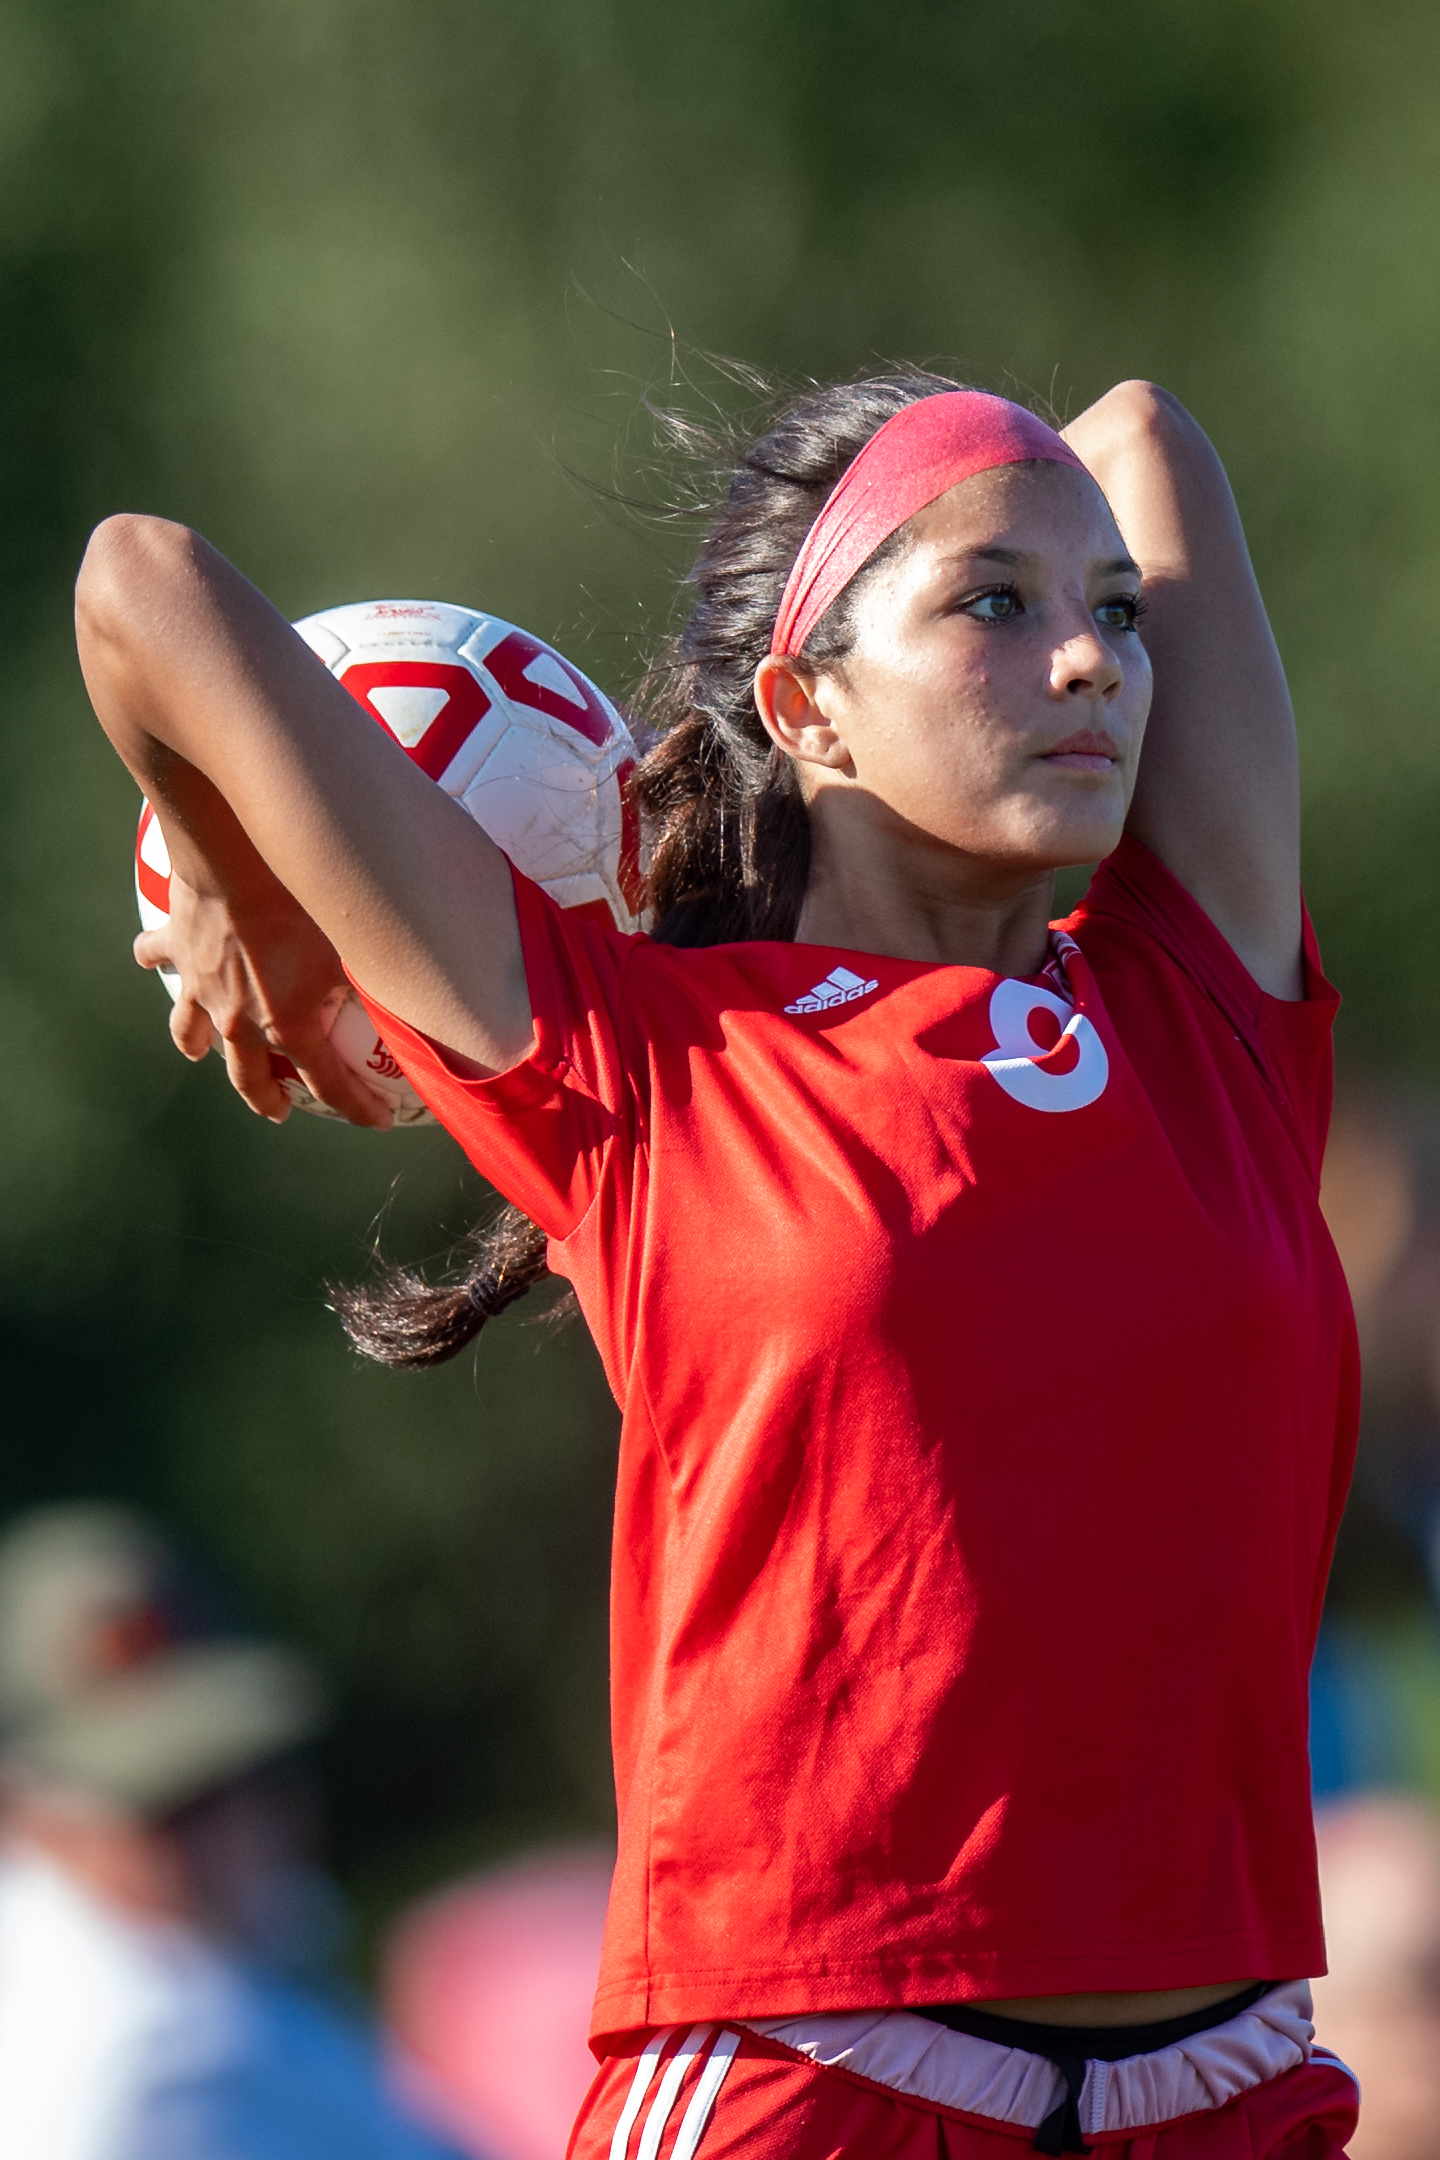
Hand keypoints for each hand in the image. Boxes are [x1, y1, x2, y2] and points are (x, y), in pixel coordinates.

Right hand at [134, 872, 394, 1127]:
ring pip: (190, 1030)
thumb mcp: (358, 951)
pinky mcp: (175, 947)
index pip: (329, 1084)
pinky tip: (151, 958)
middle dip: (266, 1098)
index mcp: (287, 1027)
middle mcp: (238, 1019)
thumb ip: (386, 984)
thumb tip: (427, 1002)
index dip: (357, 1107)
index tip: (378, 1120)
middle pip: (249, 1077)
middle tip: (278, 1110)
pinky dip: (153, 959)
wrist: (241, 858)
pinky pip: (156, 957)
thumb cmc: (306, 905)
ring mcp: (201, 987)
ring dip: (194, 1043)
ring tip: (196, 1052)